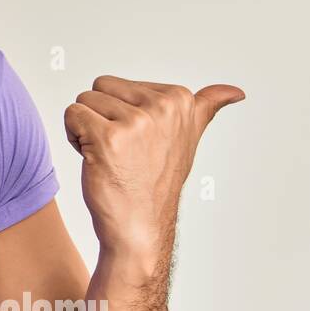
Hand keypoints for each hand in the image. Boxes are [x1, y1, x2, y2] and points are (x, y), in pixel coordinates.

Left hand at [63, 76, 243, 255]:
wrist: (139, 226)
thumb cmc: (156, 183)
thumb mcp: (188, 139)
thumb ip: (206, 108)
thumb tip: (237, 92)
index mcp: (180, 99)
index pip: (119, 84)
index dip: (119, 112)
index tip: (138, 141)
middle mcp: (162, 107)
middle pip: (99, 87)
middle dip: (100, 117)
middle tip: (120, 150)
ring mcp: (137, 123)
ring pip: (84, 100)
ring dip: (86, 129)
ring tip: (109, 156)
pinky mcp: (108, 138)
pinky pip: (72, 115)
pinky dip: (74, 137)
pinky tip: (94, 159)